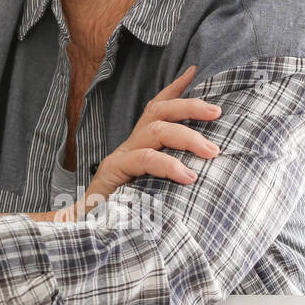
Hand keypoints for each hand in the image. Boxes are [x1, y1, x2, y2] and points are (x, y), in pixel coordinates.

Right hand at [69, 65, 221, 220]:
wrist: (86, 234)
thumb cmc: (128, 214)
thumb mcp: (156, 190)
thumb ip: (174, 175)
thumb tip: (209, 172)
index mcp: (141, 146)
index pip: (157, 109)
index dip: (175, 88)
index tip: (194, 70)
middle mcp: (130, 146)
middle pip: (158, 111)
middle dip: (189, 106)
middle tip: (218, 112)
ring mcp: (120, 158)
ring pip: (154, 130)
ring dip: (187, 136)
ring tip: (212, 152)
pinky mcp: (112, 173)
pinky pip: (143, 158)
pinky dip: (168, 164)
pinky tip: (188, 176)